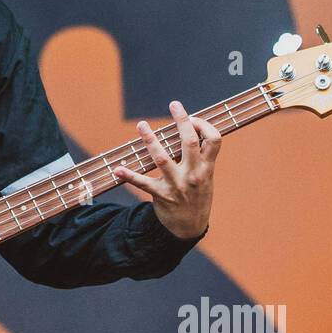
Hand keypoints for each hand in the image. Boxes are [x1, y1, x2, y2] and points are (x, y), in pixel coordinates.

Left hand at [115, 100, 220, 239]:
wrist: (189, 228)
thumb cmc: (197, 195)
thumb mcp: (206, 177)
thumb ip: (199, 156)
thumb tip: (189, 127)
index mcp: (207, 168)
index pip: (214, 140)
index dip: (205, 125)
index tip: (193, 117)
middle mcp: (193, 175)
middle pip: (190, 143)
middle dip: (182, 121)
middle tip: (175, 104)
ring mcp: (177, 185)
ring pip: (162, 159)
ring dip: (150, 141)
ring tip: (141, 125)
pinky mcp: (161, 196)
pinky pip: (143, 184)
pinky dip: (129, 176)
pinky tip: (118, 169)